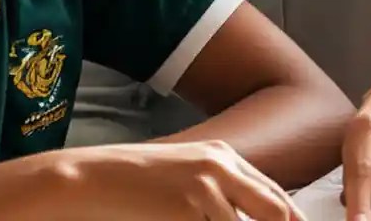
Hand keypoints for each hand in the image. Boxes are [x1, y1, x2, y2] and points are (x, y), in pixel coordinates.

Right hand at [66, 140, 305, 220]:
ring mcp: (206, 187)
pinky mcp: (188, 210)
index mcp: (224, 156)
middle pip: (278, 212)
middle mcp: (221, 166)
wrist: (92, 180)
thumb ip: (223, 193)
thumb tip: (262, 216)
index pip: (278, 196)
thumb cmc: (135, 185)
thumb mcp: (186, 177)